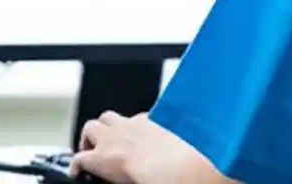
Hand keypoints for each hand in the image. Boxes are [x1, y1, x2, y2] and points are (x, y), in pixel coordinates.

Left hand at [70, 111, 225, 183]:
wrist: (173, 169)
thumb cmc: (188, 160)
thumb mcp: (190, 145)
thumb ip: (190, 144)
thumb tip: (214, 152)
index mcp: (155, 123)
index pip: (141, 120)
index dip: (136, 131)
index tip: (140, 142)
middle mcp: (133, 126)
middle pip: (111, 117)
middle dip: (107, 128)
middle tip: (107, 144)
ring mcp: (114, 139)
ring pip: (91, 127)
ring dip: (89, 139)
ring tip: (89, 153)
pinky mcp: (99, 158)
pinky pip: (79, 158)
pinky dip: (77, 166)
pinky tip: (78, 174)